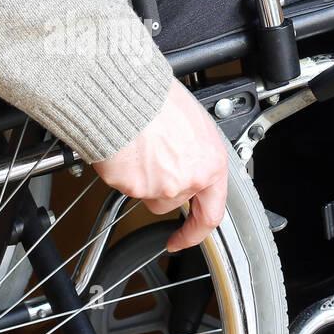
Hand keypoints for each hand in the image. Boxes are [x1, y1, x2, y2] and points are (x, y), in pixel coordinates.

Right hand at [92, 80, 228, 253]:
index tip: (182, 239)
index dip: (194, 232)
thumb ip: (196, 152)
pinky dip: (123, 172)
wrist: (125, 93)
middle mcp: (189, 180)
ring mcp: (160, 187)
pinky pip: (126, 186)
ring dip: (142, 178)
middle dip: (160, 186)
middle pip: (172, 200)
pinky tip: (125, 149)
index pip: (210, 214)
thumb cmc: (156, 98)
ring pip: (148, 194)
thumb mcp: (193, 123)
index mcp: (210, 164)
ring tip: (138, 147)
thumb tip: (189, 158)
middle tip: (151, 159)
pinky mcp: (133, 188)